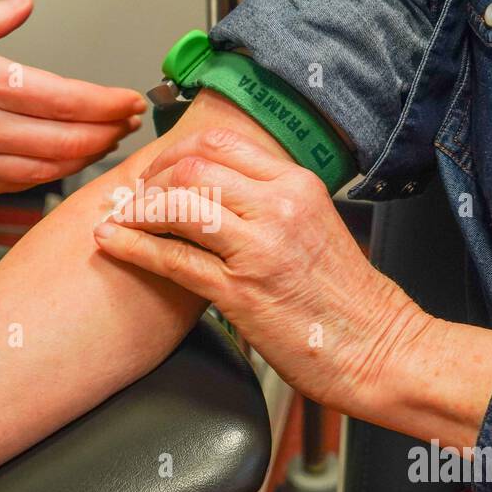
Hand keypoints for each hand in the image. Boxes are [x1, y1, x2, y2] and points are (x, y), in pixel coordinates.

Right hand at [0, 0, 145, 197]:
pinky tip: (62, 162)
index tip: (129, 99)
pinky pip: (20, 185)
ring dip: (86, 156)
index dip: (108, 103)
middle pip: (69, 139)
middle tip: (130, 121)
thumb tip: (24, 3)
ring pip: (50, 168)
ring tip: (106, 140)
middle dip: (109, 131)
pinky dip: (51, 174)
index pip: (65, 97)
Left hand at [92, 126, 428, 417]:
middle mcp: (278, 206)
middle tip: (134, 197)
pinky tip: (113, 244)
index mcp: (297, 184)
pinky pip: (173, 258)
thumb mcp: (313, 225)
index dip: (174, 152)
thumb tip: (217, 190)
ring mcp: (258, 248)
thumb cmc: (346, 297)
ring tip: (122, 220)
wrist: (378, 348)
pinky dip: (134, 247)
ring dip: (137, 210)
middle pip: (191, 166)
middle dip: (150, 179)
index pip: (220, 143)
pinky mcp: (240, 291)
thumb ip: (269, 202)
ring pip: (177, 204)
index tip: (158, 171)